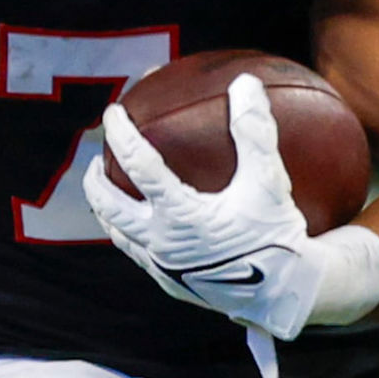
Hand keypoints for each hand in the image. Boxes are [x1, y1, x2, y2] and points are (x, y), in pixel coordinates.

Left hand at [90, 75, 369, 342]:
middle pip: (110, 206)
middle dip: (96, 180)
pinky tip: (142, 228)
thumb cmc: (276, 234)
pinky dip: (130, 236)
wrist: (284, 294)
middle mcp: (162, 242)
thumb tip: (245, 83)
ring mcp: (162, 266)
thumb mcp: (269, 180)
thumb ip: (255, 131)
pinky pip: (140, 256)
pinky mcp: (171, 283)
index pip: (139, 165)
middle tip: (94, 161)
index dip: (121, 134)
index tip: (113, 112)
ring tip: (106, 195)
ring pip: (119, 236)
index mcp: (180, 214)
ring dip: (106, 211)